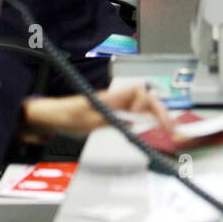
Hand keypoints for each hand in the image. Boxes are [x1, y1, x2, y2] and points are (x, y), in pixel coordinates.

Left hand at [21, 81, 172, 139]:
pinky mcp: (111, 113)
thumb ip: (112, 121)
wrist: (51, 117)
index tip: (149, 121)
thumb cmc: (66, 117)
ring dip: (155, 114)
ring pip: (141, 105)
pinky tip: (148, 128)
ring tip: (166, 129)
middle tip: (171, 128)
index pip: (139, 92)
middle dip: (160, 111)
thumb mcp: (88, 122)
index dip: (148, 105)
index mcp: (112, 98)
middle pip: (145, 98)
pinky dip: (145, 119)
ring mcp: (114, 106)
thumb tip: (134, 123)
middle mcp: (116, 99)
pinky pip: (133, 113)